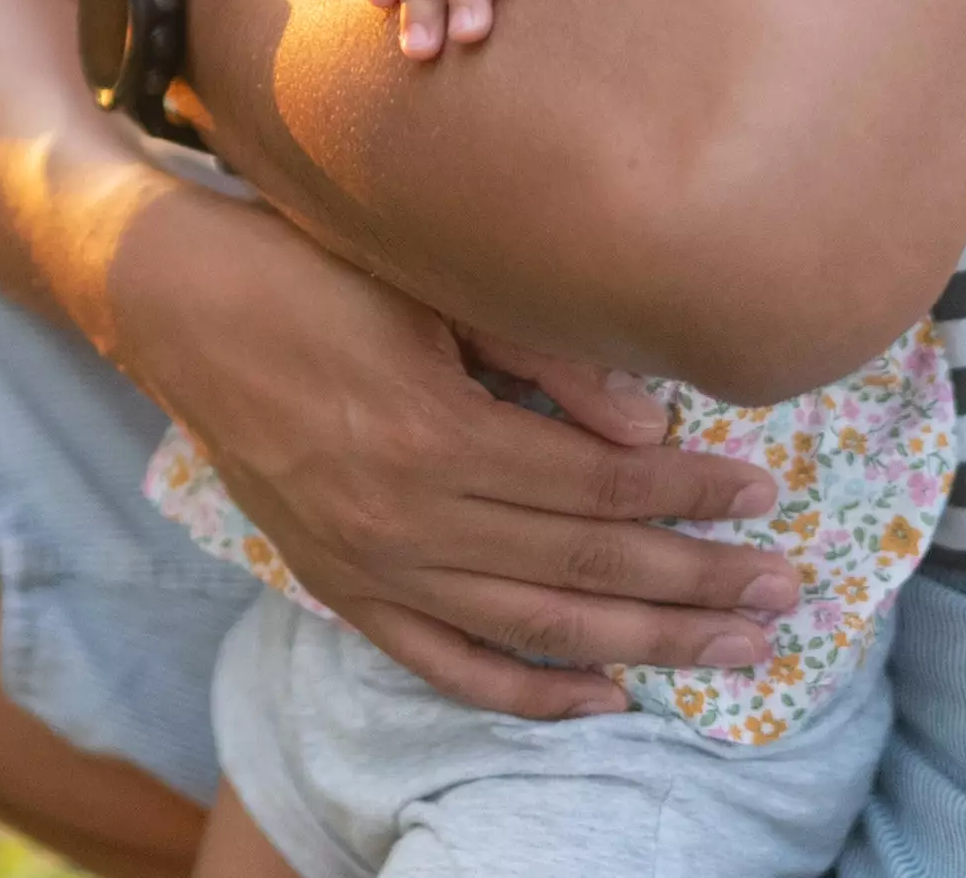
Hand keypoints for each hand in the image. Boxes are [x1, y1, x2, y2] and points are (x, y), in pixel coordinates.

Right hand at [112, 187, 792, 718]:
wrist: (176, 305)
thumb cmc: (308, 269)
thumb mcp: (430, 285)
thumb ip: (544, 358)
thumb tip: (653, 425)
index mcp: (436, 433)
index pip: (601, 486)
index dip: (693, 492)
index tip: (766, 492)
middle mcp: (407, 516)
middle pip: (587, 570)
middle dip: (700, 582)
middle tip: (789, 593)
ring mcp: (371, 564)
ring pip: (537, 629)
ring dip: (649, 644)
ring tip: (738, 649)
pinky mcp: (340, 586)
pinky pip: (449, 664)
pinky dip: (530, 693)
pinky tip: (604, 697)